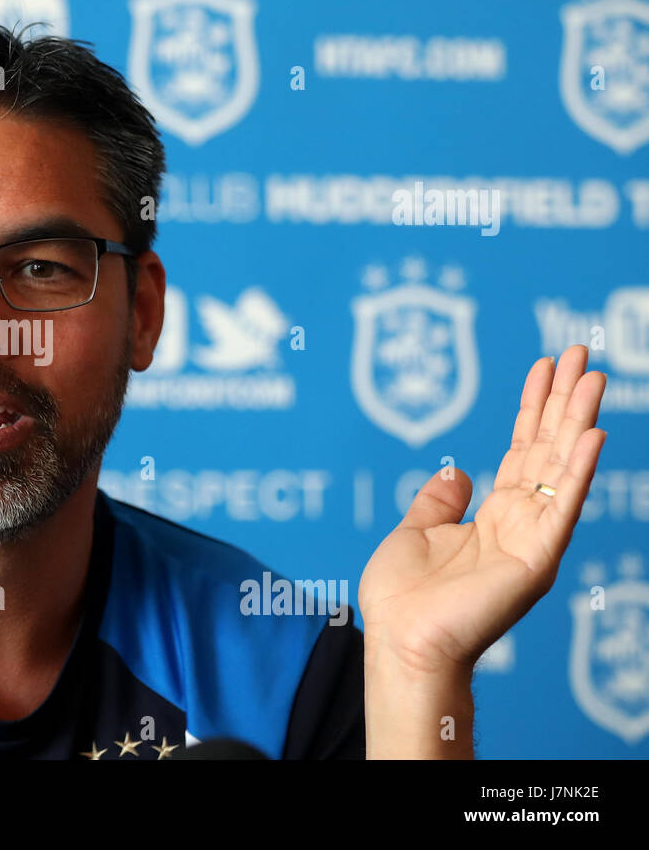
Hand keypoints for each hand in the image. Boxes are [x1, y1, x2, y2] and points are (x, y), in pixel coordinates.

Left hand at [360, 344, 607, 679]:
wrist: (401, 642)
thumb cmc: (403, 597)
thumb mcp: (415, 531)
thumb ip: (438, 500)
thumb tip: (455, 472)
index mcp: (494, 514)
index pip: (522, 448)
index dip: (534, 406)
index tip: (546, 365)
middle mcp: (521, 521)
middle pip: (548, 447)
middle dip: (564, 399)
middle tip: (582, 352)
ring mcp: (533, 539)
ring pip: (561, 467)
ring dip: (578, 420)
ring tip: (593, 376)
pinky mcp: (537, 559)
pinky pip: (562, 507)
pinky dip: (577, 471)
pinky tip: (592, 434)